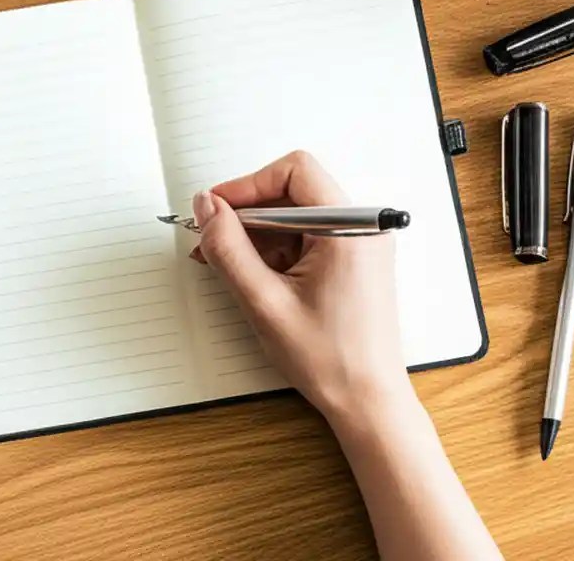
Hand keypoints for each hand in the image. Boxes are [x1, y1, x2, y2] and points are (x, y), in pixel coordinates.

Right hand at [191, 151, 409, 423]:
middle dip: (247, 213)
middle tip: (211, 241)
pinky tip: (250, 275)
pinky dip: (274, 250)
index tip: (214, 210)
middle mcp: (362, 227)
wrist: (368, 401)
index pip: (294, 171)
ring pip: (295, 215)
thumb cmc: (329, 360)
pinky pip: (305, 237)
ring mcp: (359, 243)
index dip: (247, 185)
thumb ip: (229, 249)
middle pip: (293, 191)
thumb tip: (206, 207)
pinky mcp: (351, 260)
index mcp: (350, 229)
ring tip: (224, 265)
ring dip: (256, 235)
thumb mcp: (264, 302)